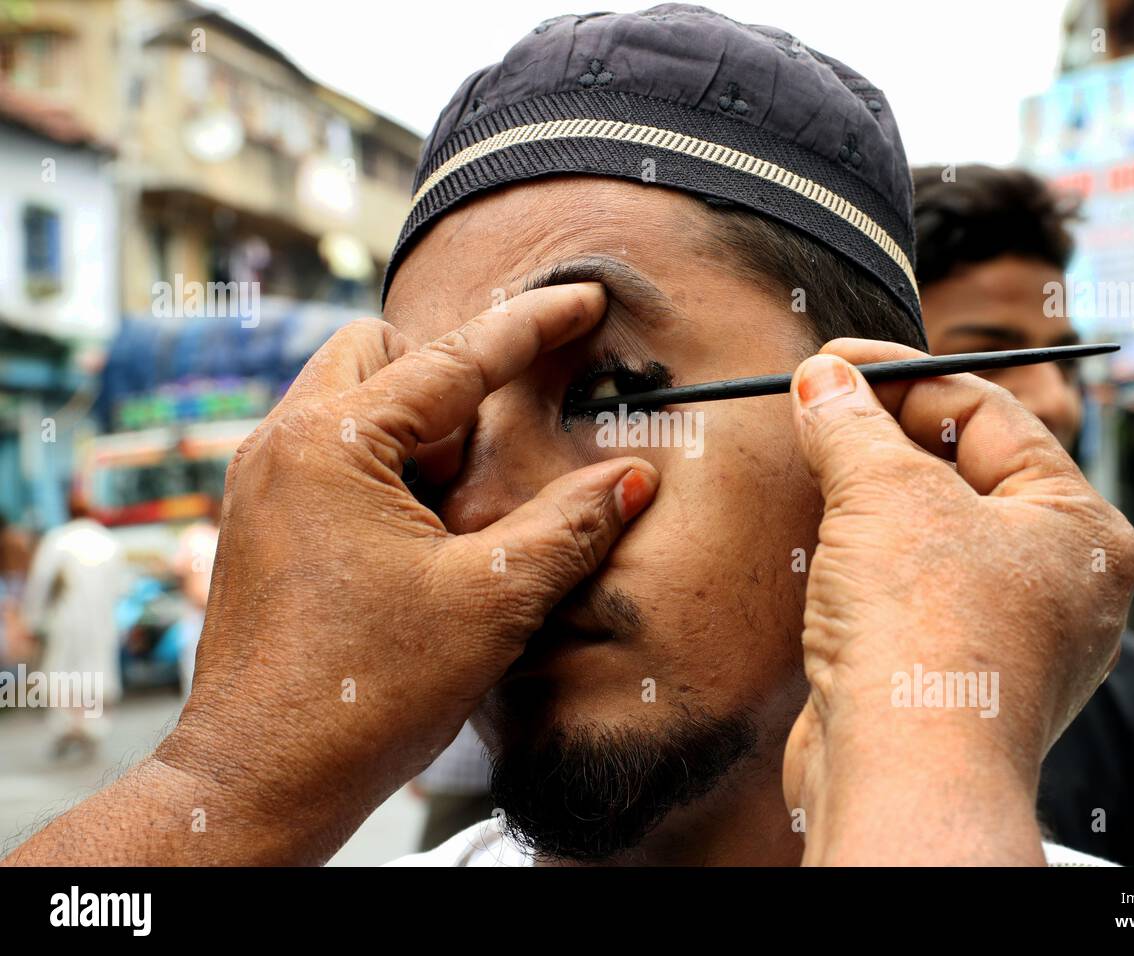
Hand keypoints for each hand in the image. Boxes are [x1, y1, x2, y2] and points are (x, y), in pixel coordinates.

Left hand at [146, 283, 656, 860]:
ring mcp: (261, 486)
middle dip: (448, 387)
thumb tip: (631, 478)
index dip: (531, 326)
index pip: (452, 358)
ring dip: (418, 438)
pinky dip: (386, 475)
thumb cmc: (361, 697)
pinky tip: (418, 546)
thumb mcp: (492, 601)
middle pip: (380, 356)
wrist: (262, 783)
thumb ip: (570, 525)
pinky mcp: (262, 525)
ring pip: (353, 407)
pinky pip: (332, 458)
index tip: (582, 300)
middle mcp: (280, 446)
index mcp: (330, 444)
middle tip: (489, 465)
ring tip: (454, 522)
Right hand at [782, 341, 1133, 865]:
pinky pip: (906, 586)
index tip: (829, 360)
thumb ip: (852, 426)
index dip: (903, 376)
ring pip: (927, 530)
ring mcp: (1002, 631)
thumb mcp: (885, 496)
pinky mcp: (946, 669)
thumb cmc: (923, 634)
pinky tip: (821, 541)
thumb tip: (821, 379)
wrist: (900, 780)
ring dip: (866, 493)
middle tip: (814, 401)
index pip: (988, 414)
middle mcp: (1054, 580)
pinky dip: (862, 554)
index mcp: (1078, 528)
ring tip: (811, 458)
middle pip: (960, 468)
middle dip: (881, 433)